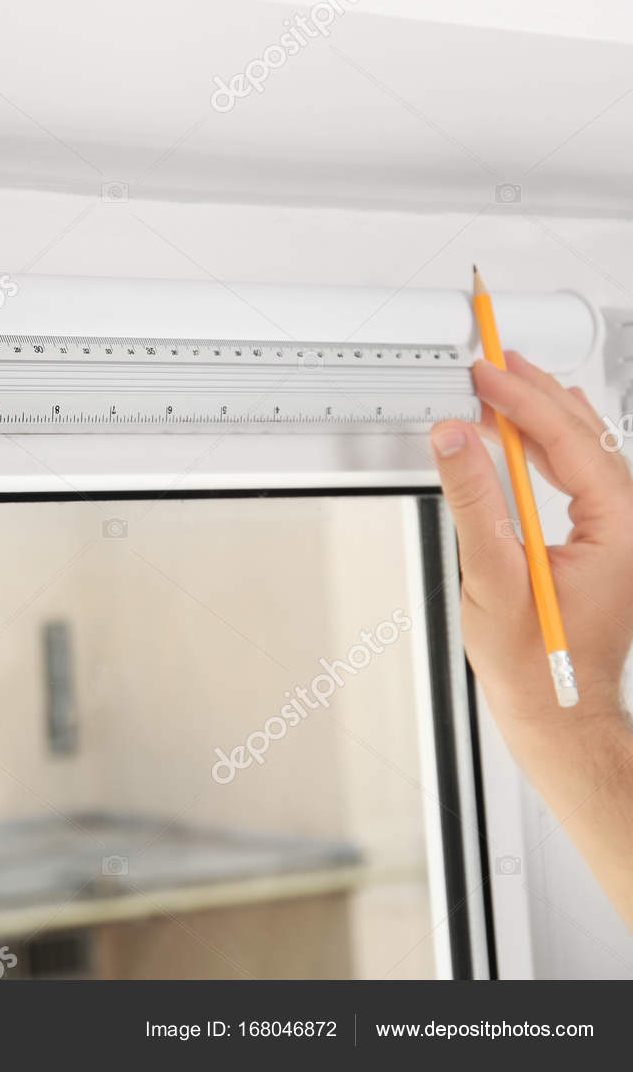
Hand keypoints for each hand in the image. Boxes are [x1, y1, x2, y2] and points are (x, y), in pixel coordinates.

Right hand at [431, 350, 632, 927]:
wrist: (557, 712)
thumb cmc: (536, 662)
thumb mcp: (493, 577)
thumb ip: (473, 500)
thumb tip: (455, 440)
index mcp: (619, 526)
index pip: (566, 440)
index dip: (521, 399)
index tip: (484, 372)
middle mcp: (630, 523)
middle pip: (584, 435)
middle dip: (535, 392)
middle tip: (492, 359)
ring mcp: (620, 532)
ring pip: (587, 451)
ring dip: (544, 413)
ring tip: (507, 382)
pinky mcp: (604, 543)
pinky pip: (583, 475)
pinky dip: (550, 446)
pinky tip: (528, 436)